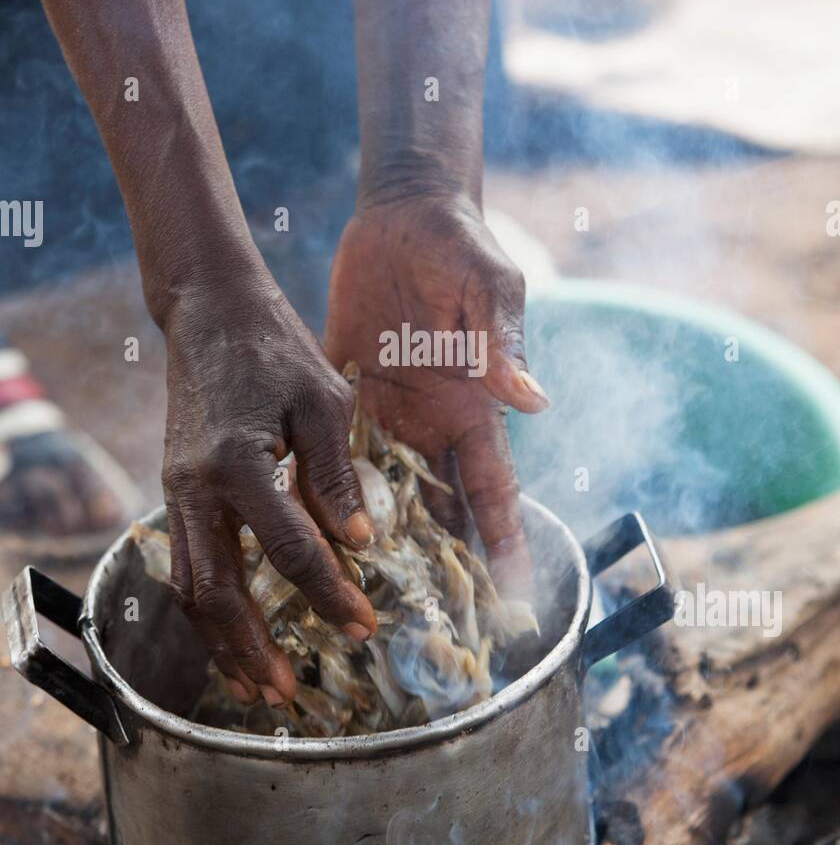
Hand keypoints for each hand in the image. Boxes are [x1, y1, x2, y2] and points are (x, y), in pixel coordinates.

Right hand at [160, 263, 376, 705]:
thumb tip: (358, 544)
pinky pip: (185, 566)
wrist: (211, 314)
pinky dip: (208, 609)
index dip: (329, 594)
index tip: (364, 624)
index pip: (290, 550)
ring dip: (223, 642)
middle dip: (254, 648)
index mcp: (238, 463)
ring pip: (190, 588)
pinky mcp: (175, 493)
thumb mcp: (324, 401)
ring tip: (257, 685)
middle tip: (289, 691)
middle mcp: (195, 488)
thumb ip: (336, 475)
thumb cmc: (277, 349)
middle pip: (218, 590)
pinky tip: (233, 635)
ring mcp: (176, 493)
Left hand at [325, 192, 547, 592]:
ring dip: (372, 546)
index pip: (495, 491)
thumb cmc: (462, 246)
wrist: (405, 214)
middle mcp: (432, 424)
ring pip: (381, 496)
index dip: (506, 543)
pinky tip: (301, 535)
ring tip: (356, 601)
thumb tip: (532, 400)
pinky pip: (330, 456)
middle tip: (427, 630)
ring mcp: (387, 415)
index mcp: (474, 408)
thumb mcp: (491, 288)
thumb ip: (503, 342)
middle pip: (438, 511)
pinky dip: (319, 495)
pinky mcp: (342, 397)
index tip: (513, 600)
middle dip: (437, 569)